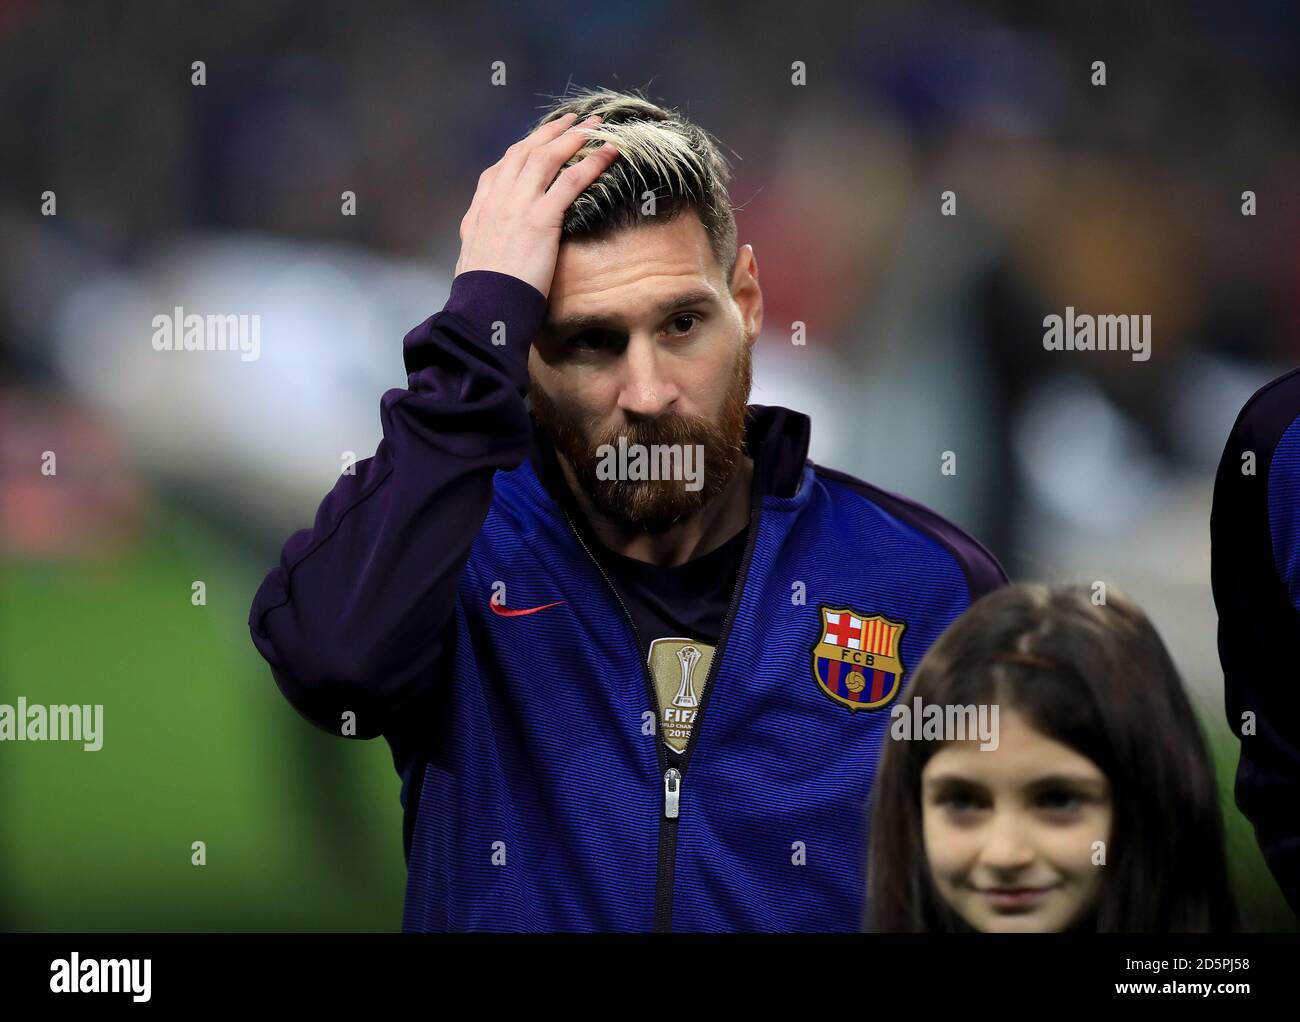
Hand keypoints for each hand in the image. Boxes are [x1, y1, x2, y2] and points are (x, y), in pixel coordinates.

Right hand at [455, 112, 619, 298]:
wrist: (484, 308)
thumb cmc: (482, 295)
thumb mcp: (474, 259)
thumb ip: (482, 240)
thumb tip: (490, 241)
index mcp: (481, 208)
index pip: (503, 166)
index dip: (525, 147)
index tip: (541, 138)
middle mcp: (497, 199)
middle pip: (527, 152)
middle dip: (553, 131)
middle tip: (574, 119)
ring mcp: (517, 205)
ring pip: (548, 158)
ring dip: (575, 137)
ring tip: (595, 126)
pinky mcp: (540, 219)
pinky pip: (570, 181)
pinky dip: (592, 162)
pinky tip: (609, 153)